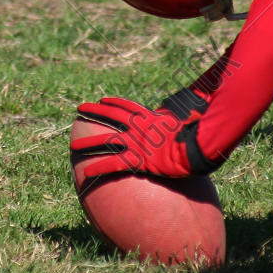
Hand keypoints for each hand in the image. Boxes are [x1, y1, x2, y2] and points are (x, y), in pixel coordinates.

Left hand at [71, 95, 204, 180]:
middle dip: (94, 111)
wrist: (199, 150)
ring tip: (72, 145)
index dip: (114, 103)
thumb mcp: (189, 121)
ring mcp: (138, 144)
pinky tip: (85, 172)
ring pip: (107, 142)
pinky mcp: (139, 161)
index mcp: (151, 118)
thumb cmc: (198, 136)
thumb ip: (183, 116)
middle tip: (79, 108)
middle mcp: (140, 129)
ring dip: (89, 143)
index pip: (128, 107)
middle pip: (112, 117)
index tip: (102, 100)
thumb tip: (191, 110)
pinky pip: (114, 165)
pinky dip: (99, 167)